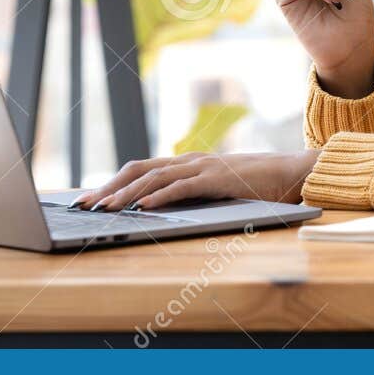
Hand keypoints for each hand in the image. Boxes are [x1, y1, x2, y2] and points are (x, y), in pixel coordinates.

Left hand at [74, 150, 322, 210]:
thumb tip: (153, 212)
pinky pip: (183, 187)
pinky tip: (143, 206)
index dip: (110, 183)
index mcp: (184, 164)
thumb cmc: (252, 186)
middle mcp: (188, 161)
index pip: (138, 169)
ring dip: (127, 194)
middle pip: (138, 170)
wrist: (290, 173)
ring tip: (106, 209)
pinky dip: (160, 196)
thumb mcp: (212, 190)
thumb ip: (187, 195)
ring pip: (155, 178)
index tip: (87, 200)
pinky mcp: (217, 179)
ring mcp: (202, 168)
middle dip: (108, 188)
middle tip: (83, 206)